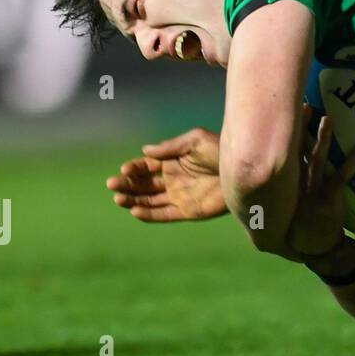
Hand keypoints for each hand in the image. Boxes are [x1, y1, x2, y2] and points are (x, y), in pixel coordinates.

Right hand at [107, 127, 224, 221]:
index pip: (146, 166)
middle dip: (127, 185)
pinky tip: (135, 210)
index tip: (124, 170)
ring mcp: (179, 195)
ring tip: (118, 198)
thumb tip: (145, 150)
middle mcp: (173, 179)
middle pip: (143, 184)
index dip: (134, 168)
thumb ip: (170, 147)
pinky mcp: (187, 211)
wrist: (242, 172)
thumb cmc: (221, 151)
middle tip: (112, 185)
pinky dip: (149, 214)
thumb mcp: (195, 141)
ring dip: (133, 200)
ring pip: (150, 200)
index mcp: (173, 161)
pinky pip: (164, 214)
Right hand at [287, 115, 354, 255]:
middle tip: (305, 104)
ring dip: (323, 138)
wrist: (314, 248)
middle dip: (300, 127)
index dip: (287, 130)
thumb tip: (291, 150)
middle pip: (296, 149)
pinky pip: (340, 177)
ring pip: (316, 159)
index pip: (284, 150)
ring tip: (328, 118)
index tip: (289, 108)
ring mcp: (311, 191)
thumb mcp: (289, 198)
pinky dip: (351, 162)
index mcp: (287, 181)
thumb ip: (288, 177)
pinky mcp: (328, 200)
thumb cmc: (304, 218)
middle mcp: (295, 183)